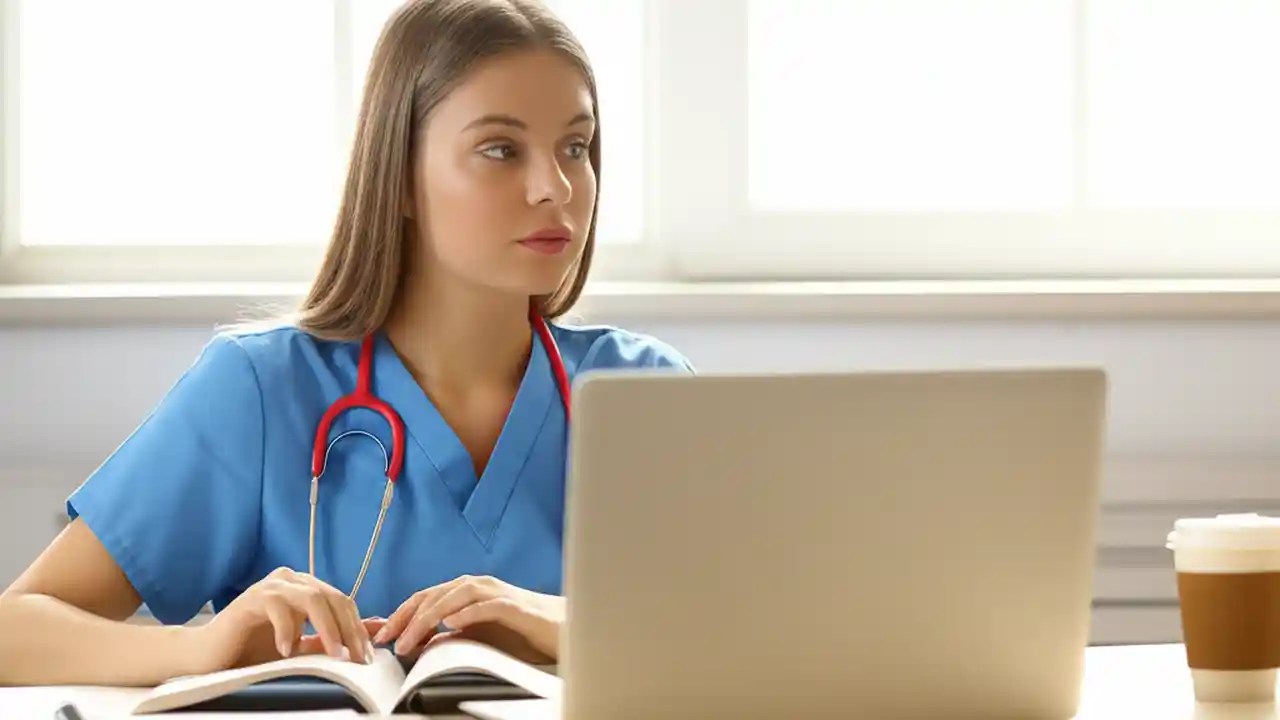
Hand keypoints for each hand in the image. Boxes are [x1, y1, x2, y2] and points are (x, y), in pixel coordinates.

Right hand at [193, 567, 376, 671]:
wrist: (210, 657)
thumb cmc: (255, 651)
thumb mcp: (302, 646)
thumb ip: (332, 636)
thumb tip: (376, 627)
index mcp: (306, 588)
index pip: (343, 602)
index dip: (358, 628)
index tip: (368, 657)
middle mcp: (292, 580)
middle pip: (333, 598)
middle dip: (349, 630)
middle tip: (355, 659)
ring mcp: (272, 585)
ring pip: (313, 598)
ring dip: (328, 629)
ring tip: (333, 655)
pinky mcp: (252, 597)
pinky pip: (279, 607)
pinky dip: (288, 631)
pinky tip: (287, 652)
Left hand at [374, 575, 563, 662]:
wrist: (563, 631)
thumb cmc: (521, 634)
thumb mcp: (477, 638)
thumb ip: (449, 637)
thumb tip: (416, 643)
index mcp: (467, 592)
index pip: (425, 598)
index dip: (400, 615)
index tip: (379, 636)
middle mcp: (479, 586)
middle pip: (434, 595)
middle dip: (406, 617)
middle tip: (387, 639)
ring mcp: (497, 593)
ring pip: (455, 596)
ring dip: (429, 617)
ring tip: (410, 639)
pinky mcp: (516, 607)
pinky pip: (488, 605)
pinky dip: (468, 612)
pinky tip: (452, 624)